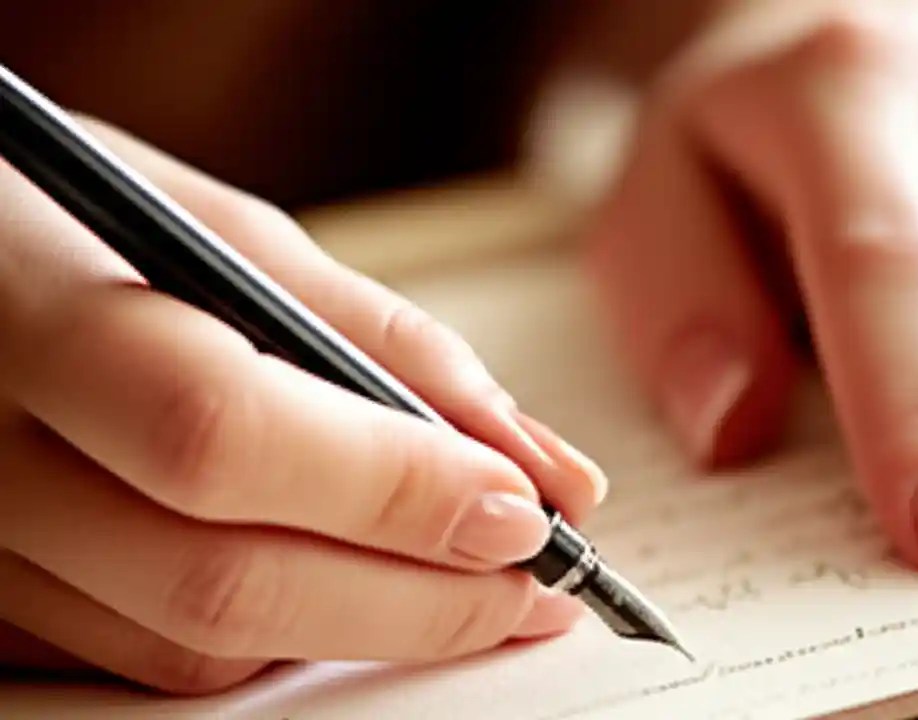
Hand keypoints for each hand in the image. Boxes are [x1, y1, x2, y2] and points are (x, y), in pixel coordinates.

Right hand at [0, 119, 606, 692]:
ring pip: (190, 643)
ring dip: (358, 624)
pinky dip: (272, 633)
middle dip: (414, 597)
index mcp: (21, 303)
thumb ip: (379, 342)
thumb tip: (534, 459)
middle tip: (529, 580)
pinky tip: (333, 577)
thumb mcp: (215, 227)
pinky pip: (145, 656)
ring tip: (457, 579)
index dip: (393, 488)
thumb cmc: (60, 216)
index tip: (527, 507)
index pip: (221, 433)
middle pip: (216, 580)